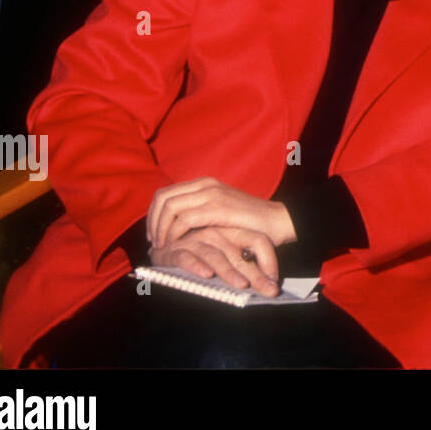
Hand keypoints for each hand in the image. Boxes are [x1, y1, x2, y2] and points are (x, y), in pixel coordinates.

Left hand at [147, 177, 296, 250]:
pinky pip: (183, 219)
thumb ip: (200, 211)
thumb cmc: (250, 222)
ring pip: (170, 207)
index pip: (166, 193)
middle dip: (152, 222)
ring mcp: (212, 194)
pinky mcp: (217, 208)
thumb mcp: (221, 211)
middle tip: (154, 242)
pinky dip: (173, 234)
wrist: (277, 221)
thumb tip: (174, 225)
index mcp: (205, 183)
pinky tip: (175, 246)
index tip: (154, 234)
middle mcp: (206, 184)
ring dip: (160, 229)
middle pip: (163, 198)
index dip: (153, 214)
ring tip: (163, 246)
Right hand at [149, 225, 280, 296]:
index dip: (269, 259)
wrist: (163, 244)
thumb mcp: (226, 253)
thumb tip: (270, 283)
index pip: (257, 240)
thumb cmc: (199, 250)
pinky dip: (196, 266)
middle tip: (269, 291)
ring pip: (215, 256)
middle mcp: (216, 234)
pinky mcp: (175, 251)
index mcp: (232, 232)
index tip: (275, 281)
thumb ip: (245, 264)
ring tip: (242, 285)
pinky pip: (186, 258)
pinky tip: (206, 275)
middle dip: (255, 275)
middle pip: (239, 254)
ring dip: (228, 272)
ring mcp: (196, 241)